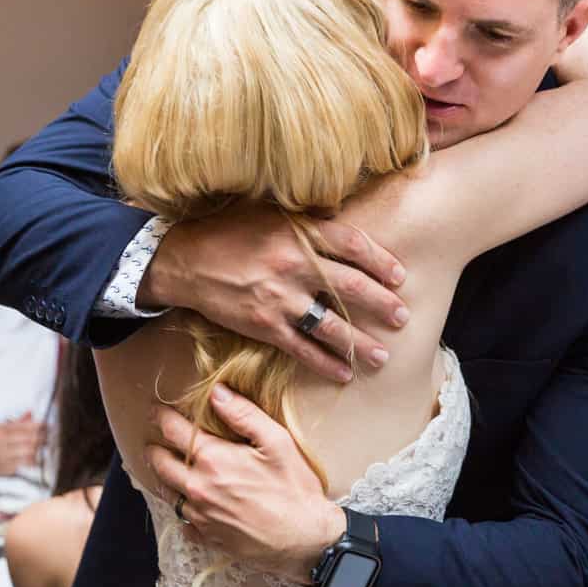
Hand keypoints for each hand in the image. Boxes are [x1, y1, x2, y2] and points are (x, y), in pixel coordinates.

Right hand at [0, 412, 47, 474]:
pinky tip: (39, 457)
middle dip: (41, 437)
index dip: (38, 425)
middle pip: (28, 438)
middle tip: (50, 436)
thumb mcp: (4, 430)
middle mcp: (1, 442)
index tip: (47, 425)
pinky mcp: (7, 466)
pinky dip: (34, 460)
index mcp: (1, 430)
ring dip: (39, 448)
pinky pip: (26, 462)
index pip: (23, 426)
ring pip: (28, 450)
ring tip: (45, 446)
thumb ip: (18, 422)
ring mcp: (3, 455)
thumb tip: (31, 411)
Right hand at [140, 205, 408, 382]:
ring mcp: (279, 298)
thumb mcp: (271, 213)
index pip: (352, 245)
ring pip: (331, 324)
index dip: (380, 261)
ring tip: (382, 356)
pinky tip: (344, 373)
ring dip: (360, 343)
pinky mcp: (263, 325)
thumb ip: (309, 220)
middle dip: (381, 304)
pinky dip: (325, 363)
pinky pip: (302, 348)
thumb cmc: (229, 231)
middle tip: (403, 318)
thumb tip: (344, 217)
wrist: (184, 260)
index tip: (399, 276)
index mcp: (299, 232)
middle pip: (350, 286)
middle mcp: (293, 264)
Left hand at [146, 384, 345, 583]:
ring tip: (169, 469)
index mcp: (213, 460)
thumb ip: (244, 415)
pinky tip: (193, 505)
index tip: (156, 411)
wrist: (305, 539)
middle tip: (155, 441)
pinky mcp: (208, 538)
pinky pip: (183, 522)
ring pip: (168, 494)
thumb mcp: (277, 442)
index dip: (161, 418)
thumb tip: (216, 392)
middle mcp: (198, 488)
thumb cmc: (295, 488)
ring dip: (165, 479)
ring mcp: (200, 516)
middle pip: (161, 464)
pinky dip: (184, 510)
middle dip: (155, 449)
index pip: (174, 432)